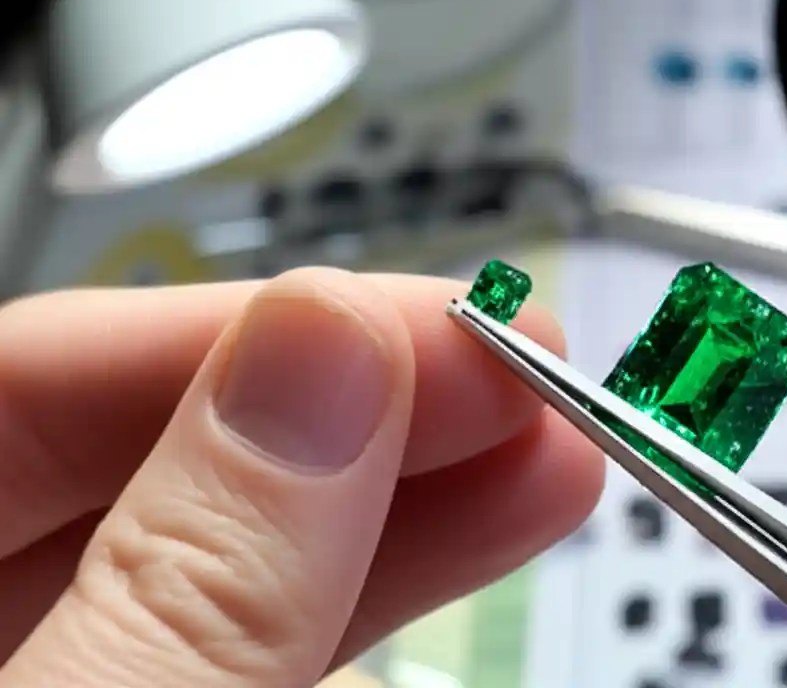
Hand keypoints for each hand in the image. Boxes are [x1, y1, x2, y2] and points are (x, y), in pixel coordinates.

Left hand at [0, 268, 603, 685]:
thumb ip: (192, 582)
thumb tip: (324, 354)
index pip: (26, 379)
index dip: (242, 334)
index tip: (434, 327)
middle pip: (136, 459)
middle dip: (348, 409)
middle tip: (512, 373)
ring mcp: (54, 675)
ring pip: (212, 556)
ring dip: (394, 498)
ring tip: (541, 450)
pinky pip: (240, 640)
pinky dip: (362, 593)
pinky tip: (473, 534)